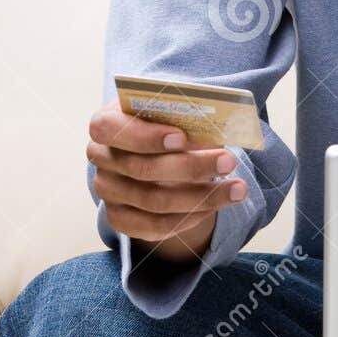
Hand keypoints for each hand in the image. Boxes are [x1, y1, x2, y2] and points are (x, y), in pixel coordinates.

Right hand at [85, 103, 248, 265]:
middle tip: (229, 162)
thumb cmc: (163, 121)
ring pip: (154, 201)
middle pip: (141, 168)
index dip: (145, 136)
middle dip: (191, 167)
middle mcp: (100, 158)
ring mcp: (108, 191)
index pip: (110, 129)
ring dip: (201, 196)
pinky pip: (155, 226)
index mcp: (105, 124)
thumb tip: (214, 132)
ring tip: (237, 188)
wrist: (153, 149)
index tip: (182, 137)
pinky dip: (189, 217)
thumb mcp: (170, 110)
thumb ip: (183, 115)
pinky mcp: (120, 218)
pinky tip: (213, 206)